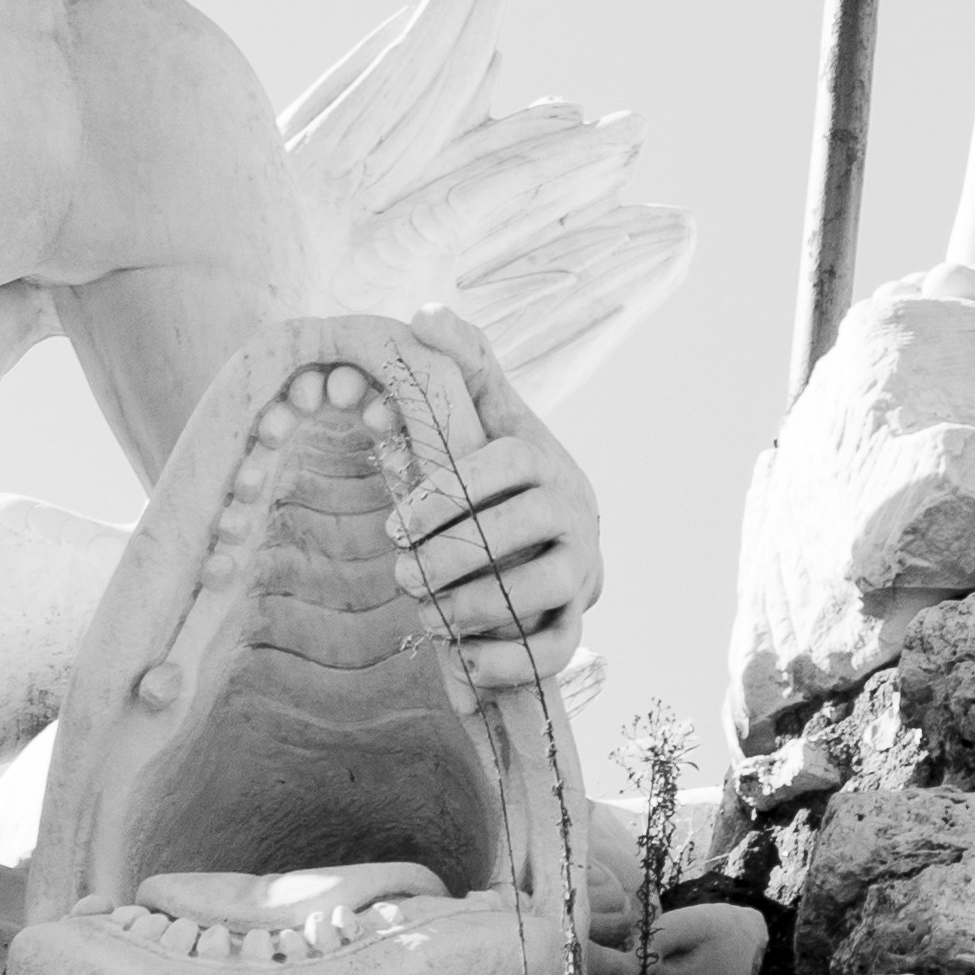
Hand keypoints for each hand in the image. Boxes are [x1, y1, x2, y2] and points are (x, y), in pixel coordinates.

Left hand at [398, 313, 601, 690]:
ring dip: (476, 606)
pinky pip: (554, 649)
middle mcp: (573, 510)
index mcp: (543, 458)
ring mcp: (581, 567)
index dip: (446, 495)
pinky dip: (507, 662)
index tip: (393, 528)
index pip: (501, 466)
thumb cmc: (508, 475)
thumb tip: (422, 310)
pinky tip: (461, 664)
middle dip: (453, 556)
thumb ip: (462, 366)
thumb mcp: (490, 417)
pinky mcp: (578, 620)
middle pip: (519, 529)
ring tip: (428, 616)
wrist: (565, 536)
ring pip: (539, 589)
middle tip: (401, 576)